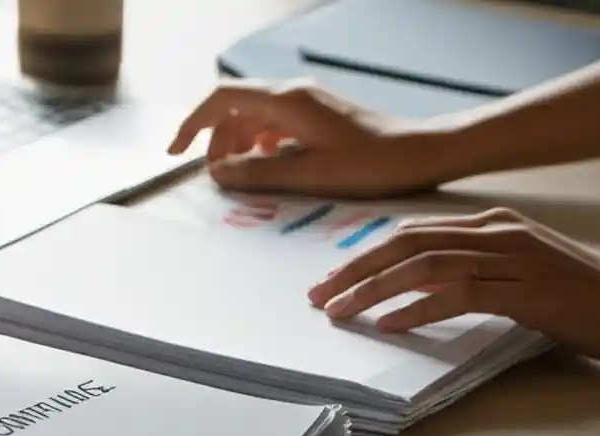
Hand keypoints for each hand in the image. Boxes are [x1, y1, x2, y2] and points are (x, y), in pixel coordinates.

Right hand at [167, 79, 451, 198]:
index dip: (192, 123)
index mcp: (286, 101)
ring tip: (236, 175)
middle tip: (214, 176)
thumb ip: (258, 174)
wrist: (422, 153)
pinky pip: (274, 124)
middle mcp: (293, 94)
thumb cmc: (371, 164)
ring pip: (253, 117)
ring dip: (236, 143)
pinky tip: (267, 166)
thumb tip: (218, 174)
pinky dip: (258, 143)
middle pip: (234, 108)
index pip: (221, 99)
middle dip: (214, 140)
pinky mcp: (319, 116)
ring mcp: (307, 103)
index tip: (176, 151)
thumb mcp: (308, 175)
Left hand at [307, 207, 599, 367]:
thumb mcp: (514, 274)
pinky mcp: (530, 292)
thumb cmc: (577, 299)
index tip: (330, 280)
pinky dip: (419, 309)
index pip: (411, 232)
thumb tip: (409, 288)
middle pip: (408, 243)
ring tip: (341, 312)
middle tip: (319, 297)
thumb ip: (466, 272)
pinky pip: (461, 295)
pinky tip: (390, 324)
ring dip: (375, 290)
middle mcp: (499, 233)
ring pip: (426, 266)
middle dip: (356, 270)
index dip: (364, 255)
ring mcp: (516, 259)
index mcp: (491, 225)